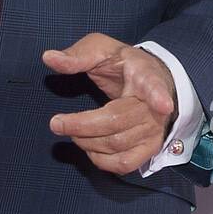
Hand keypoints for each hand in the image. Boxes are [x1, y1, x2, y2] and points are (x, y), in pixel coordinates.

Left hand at [42, 33, 176, 176]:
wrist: (152, 82)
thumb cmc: (124, 65)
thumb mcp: (102, 49)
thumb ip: (77, 55)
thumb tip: (49, 58)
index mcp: (145, 76)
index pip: (154, 86)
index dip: (159, 96)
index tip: (163, 105)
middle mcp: (154, 107)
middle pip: (117, 121)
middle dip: (82, 125)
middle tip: (56, 123)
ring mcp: (154, 130)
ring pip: (117, 144)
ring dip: (87, 141)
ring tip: (70, 130)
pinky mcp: (149, 149)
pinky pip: (125, 164)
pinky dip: (101, 160)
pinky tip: (89, 146)